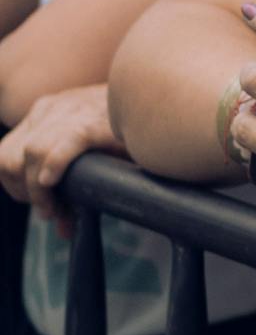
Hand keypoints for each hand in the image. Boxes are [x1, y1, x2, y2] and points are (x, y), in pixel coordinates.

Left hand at [0, 85, 123, 231]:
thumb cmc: (128, 134)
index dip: (17, 187)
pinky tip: (54, 181)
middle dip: (25, 192)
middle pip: (11, 158)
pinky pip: (67, 141)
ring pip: (31, 153)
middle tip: (53, 210)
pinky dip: (56, 164)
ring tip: (59, 209)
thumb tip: (63, 229)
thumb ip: (70, 186)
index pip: (5, 156)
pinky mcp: (97, 120)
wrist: (160, 105)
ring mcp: (73, 111)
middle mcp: (52, 109)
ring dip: (39, 190)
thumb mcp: (90, 156)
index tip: (43, 204)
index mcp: (45, 114)